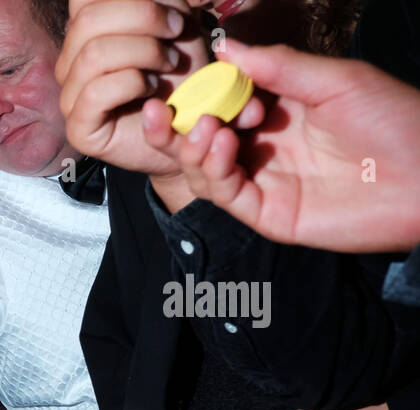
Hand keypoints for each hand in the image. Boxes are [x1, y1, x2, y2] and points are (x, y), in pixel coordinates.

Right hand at [56, 0, 217, 176]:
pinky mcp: (78, 128)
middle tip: (176, 32)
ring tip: (170, 62)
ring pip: (93, 54)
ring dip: (144, 51)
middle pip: (89, 19)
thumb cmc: (181, 69)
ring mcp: (70, 95)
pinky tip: (152, 89)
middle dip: (144, 17)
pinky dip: (133, 83)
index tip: (169, 9)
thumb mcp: (177, 18)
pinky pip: (95, 92)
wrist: (191, 124)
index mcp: (85, 30)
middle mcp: (70, 60)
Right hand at [142, 41, 419, 252]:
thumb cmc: (396, 121)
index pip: (221, 103)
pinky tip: (223, 145)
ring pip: (203, 169)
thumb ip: (280, 66)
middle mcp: (264, 148)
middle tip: (160, 108)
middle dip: (174, 126)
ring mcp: (264, 183)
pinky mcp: (269, 214)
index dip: (204, 92)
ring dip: (192, 147)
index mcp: (278, 112)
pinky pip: (225, 195)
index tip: (205, 78)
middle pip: (199, 140)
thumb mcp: (336, 80)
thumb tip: (229, 48)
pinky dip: (214, 170)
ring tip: (204, 127)